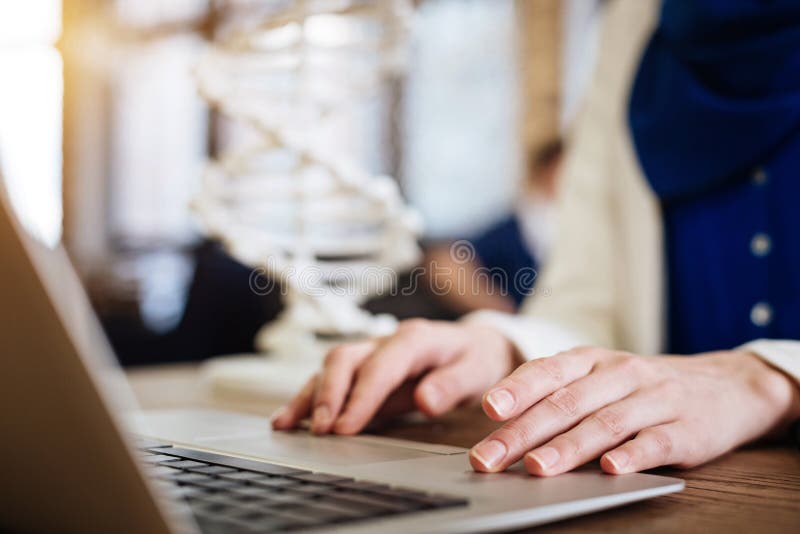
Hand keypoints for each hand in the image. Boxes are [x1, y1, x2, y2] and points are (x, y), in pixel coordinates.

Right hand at [271, 319, 518, 434]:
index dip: (360, 396)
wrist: (476, 348)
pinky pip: (329, 380)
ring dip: (309, 397)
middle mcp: (387, 341)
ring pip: (330, 367)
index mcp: (416, 339)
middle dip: (328, 394)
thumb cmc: (477, 360)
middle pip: (345, 359)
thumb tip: (425, 400)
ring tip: (288, 426)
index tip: (344, 426)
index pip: (381, 365)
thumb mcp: (477, 372)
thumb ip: (452, 385)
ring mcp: (372, 354)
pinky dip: (307, 399)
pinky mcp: (363, 371)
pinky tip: (288, 419)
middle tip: (321, 430)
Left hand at [470, 347, 799, 475]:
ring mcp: (654, 399)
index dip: (516, 390)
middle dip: (523, 433)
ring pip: (604, 423)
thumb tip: (501, 426)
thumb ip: (556, 394)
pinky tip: (611, 470)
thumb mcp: (598, 376)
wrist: (726, 384)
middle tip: (490, 458)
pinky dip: (632, 456)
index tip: (488, 409)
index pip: (547, 371)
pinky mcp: (686, 429)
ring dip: (568, 448)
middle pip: (566, 403)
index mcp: (591, 359)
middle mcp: (619, 374)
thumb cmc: (642, 386)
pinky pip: (656, 442)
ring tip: (537, 467)